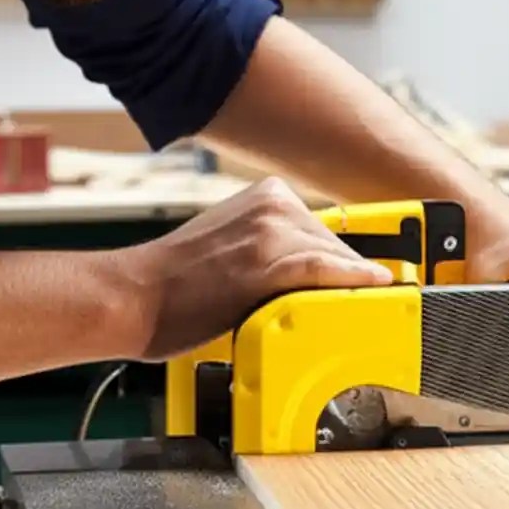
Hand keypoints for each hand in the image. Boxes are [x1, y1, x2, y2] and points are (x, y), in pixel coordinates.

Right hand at [118, 177, 393, 360]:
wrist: (132, 297)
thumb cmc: (173, 282)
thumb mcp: (230, 244)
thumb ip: (269, 248)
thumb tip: (307, 274)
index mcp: (265, 196)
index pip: (326, 230)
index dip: (346, 262)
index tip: (367, 280)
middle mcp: (272, 206)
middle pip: (336, 244)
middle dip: (347, 278)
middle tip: (362, 305)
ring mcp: (270, 234)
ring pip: (333, 259)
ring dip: (350, 288)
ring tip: (366, 312)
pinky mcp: (267, 265)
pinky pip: (324, 271)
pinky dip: (352, 280)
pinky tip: (375, 288)